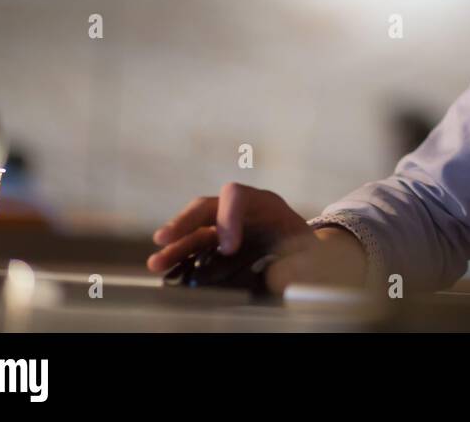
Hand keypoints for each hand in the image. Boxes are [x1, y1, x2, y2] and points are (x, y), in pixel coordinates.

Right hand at [146, 183, 365, 290]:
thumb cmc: (313, 255)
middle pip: (207, 206)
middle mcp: (241, 211)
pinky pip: (194, 248)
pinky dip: (180, 258)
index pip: (237, 196)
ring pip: (194, 230)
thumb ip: (300, 263)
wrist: (311, 262)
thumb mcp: (314, 256)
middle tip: (164, 239)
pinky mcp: (217, 246)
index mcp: (266, 204)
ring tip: (156, 263)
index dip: (228, 217)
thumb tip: (278, 275)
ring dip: (175, 245)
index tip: (228, 248)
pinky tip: (167, 271)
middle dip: (185, 222)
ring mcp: (226, 227)